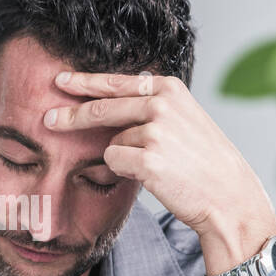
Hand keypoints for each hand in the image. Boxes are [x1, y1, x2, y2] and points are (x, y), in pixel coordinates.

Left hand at [44, 71, 275, 272]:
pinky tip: (154, 176)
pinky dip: (125, 171)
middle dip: (70, 115)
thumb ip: (149, 108)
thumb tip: (103, 107)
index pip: (116, 82)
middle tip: (47, 120)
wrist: (228, 195)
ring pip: (112, 142)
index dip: (85, 82)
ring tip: (160, 166)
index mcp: (169, 89)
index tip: (60, 80)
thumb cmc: (203, 161)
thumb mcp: (183, 120)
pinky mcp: (148, 160)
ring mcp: (155, 131)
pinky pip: (115, 162)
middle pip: (101, 109)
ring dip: (124, 156)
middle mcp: (161, 104)